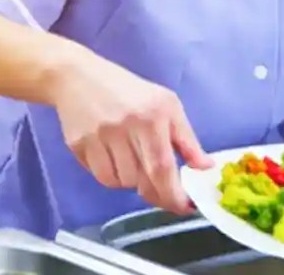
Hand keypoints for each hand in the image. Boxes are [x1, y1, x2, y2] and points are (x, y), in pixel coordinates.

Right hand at [49, 53, 212, 213]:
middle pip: (142, 180)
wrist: (77, 76)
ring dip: (132, 181)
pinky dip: (111, 176)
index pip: (162, 167)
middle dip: (157, 195)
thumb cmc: (128, 90)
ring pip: (121, 182)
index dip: (174, 194)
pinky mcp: (78, 144)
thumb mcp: (166, 104)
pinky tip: (113, 160)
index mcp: (151, 116)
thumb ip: (187, 139)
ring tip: (132, 161)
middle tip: (164, 195)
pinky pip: (100, 177)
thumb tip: (205, 168)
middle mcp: (124, 127)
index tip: (185, 207)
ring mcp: (98, 136)